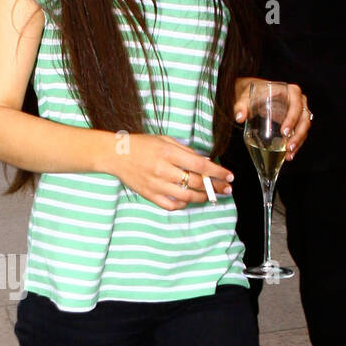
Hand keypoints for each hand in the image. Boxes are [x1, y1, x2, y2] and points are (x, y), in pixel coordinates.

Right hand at [106, 133, 234, 211]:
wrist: (116, 155)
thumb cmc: (142, 144)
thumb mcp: (165, 140)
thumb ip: (186, 151)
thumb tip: (206, 163)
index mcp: (169, 153)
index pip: (200, 165)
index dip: (218, 172)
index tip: (230, 176)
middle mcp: (163, 170)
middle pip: (196, 182)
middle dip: (215, 187)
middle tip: (227, 189)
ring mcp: (156, 184)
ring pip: (186, 196)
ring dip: (203, 197)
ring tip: (211, 196)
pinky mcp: (149, 195)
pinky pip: (171, 205)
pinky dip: (183, 204)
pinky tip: (189, 199)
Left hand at [234, 78, 310, 159]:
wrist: (255, 94)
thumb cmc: (253, 93)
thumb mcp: (246, 98)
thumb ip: (241, 106)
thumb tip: (240, 117)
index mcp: (290, 92)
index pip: (296, 106)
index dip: (292, 119)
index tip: (284, 132)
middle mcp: (299, 101)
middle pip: (304, 119)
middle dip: (298, 135)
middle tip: (288, 148)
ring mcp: (299, 112)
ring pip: (304, 128)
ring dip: (298, 142)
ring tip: (289, 155)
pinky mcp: (296, 121)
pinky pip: (299, 133)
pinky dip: (296, 144)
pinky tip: (288, 155)